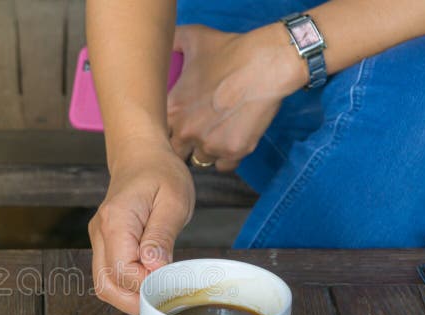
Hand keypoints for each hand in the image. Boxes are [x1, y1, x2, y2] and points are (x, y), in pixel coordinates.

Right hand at [88, 138, 194, 314]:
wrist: (142, 157)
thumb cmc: (161, 174)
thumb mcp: (173, 201)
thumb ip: (162, 236)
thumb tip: (154, 268)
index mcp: (116, 220)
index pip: (122, 269)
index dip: (146, 284)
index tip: (170, 282)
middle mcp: (101, 232)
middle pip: (106, 284)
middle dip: (134, 301)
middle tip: (163, 300)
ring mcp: (99, 240)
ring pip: (104, 284)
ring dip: (128, 298)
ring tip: (157, 294)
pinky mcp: (105, 244)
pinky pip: (109, 274)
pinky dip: (126, 287)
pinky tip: (148, 284)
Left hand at [168, 23, 306, 170]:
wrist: (266, 64)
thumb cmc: (231, 51)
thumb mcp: (194, 38)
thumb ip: (173, 42)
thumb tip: (164, 44)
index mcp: (171, 110)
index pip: (158, 134)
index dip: (166, 131)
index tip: (175, 126)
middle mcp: (186, 132)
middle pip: (176, 152)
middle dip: (184, 145)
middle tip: (196, 132)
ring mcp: (210, 145)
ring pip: (201, 160)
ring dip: (206, 151)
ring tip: (215, 135)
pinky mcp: (234, 152)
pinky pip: (224, 166)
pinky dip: (227, 158)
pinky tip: (230, 142)